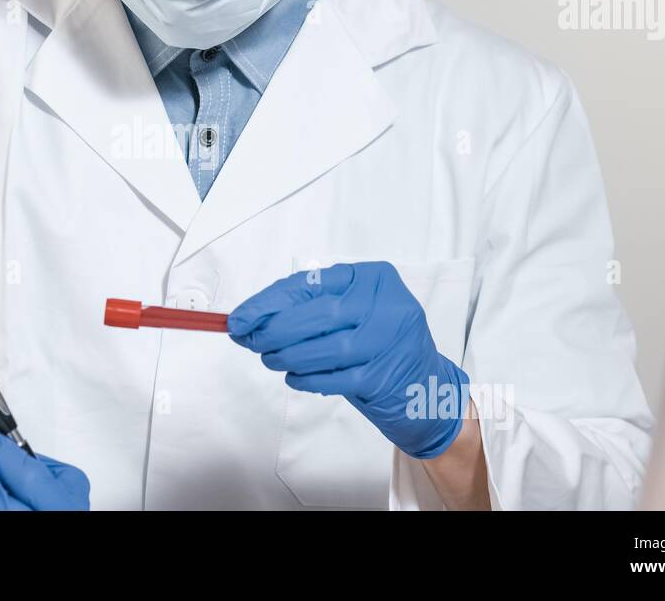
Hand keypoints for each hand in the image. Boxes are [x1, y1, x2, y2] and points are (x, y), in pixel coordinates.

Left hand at [228, 262, 469, 459]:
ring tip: (271, 359)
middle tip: (250, 340)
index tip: (239, 317)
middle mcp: (387, 304)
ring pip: (321, 348)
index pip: (310, 283)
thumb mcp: (353, 313)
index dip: (268, 302)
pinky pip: (330, 377)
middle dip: (273, 329)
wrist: (425, 388)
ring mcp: (387, 341)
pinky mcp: (382, 376)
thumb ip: (310, 308)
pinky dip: (305, 378)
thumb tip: (252, 316)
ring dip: (286, 356)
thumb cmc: (380, 344)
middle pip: (316, 314)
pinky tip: (295, 377)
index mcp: (375, 277)